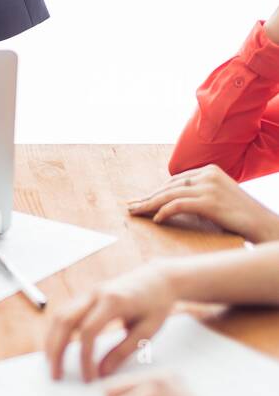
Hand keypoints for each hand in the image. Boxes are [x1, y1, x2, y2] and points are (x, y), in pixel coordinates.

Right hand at [45, 262, 176, 380]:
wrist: (158, 278)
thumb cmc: (156, 305)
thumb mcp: (147, 332)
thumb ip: (122, 351)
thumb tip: (102, 372)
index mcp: (113, 301)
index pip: (89, 331)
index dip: (85, 357)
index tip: (89, 379)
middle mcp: (95, 293)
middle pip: (65, 320)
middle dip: (56, 349)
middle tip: (55, 375)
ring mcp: (88, 292)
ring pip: (60, 314)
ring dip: (52, 340)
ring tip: (52, 364)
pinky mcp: (86, 295)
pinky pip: (65, 312)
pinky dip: (58, 331)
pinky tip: (58, 347)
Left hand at [127, 164, 278, 242]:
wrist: (264, 225)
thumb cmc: (241, 217)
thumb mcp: (220, 199)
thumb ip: (200, 195)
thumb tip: (174, 202)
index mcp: (210, 170)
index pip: (176, 180)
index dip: (158, 191)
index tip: (142, 200)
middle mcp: (208, 174)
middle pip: (169, 186)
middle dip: (148, 197)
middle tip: (131, 206)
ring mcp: (209, 187)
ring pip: (170, 194)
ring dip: (149, 204)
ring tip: (136, 213)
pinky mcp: (209, 202)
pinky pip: (178, 204)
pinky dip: (164, 211)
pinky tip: (156, 220)